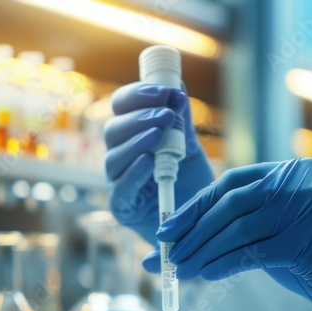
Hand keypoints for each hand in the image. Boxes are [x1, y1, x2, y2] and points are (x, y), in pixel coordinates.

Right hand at [105, 82, 213, 243]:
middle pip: (113, 129)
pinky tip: (148, 162)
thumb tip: (177, 88)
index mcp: (131, 134)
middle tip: (166, 115)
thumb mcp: (188, 146)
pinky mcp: (122, 205)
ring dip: (136, 141)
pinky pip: (120, 187)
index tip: (162, 91)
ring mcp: (118, 181)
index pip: (121, 106)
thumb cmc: (188, 181)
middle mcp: (120, 155)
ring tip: (159, 134)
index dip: (137, 95)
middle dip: (139, 118)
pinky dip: (133, 173)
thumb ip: (181, 121)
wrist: (198, 221)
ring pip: (113, 156)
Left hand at [156, 158, 311, 310]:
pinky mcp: (308, 237)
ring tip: (178, 271)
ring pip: (236, 226)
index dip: (194, 206)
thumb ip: (247, 227)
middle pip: (229, 202)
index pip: (231, 183)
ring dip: (201, 251)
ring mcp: (307, 205)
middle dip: (190, 230)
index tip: (165, 229)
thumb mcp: (284, 235)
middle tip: (162, 254)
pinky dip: (223, 264)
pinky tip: (205, 276)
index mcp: (294, 171)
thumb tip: (188, 240)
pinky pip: (251, 250)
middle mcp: (300, 181)